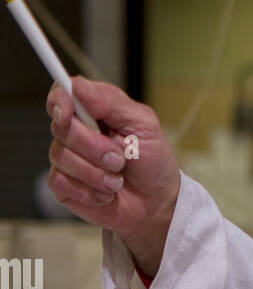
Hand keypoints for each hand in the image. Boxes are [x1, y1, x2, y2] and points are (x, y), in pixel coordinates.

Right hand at [46, 75, 180, 277]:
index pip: (61, 94)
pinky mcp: (64, 186)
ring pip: (62, 157)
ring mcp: (67, 158)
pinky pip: (62, 183)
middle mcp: (75, 131)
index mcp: (92, 110)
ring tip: (118, 181)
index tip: (68, 114)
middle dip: (94, 147)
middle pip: (61, 127)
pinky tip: (106, 194)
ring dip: (96, 173)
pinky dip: (89, 192)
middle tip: (120, 160)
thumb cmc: (152, 161)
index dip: (59, 102)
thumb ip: (111, 102)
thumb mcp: (144, 124)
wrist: (157, 202)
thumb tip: (77, 86)